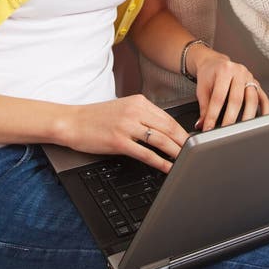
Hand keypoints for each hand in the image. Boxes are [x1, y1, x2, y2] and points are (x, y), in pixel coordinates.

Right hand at [60, 94, 188, 173]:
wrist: (72, 121)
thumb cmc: (96, 117)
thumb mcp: (123, 108)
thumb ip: (142, 115)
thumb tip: (163, 129)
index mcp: (138, 101)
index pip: (167, 117)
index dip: (181, 130)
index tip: (191, 140)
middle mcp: (135, 111)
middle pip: (168, 127)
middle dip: (183, 141)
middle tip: (195, 151)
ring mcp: (127, 126)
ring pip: (160, 139)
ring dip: (176, 151)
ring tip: (186, 159)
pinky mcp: (119, 141)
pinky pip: (145, 153)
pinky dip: (160, 161)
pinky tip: (167, 167)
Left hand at [188, 46, 268, 130]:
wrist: (216, 63)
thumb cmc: (209, 74)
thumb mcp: (202, 88)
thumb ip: (203, 107)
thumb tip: (202, 125)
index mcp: (224, 70)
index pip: (218, 97)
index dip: (213, 115)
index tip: (209, 128)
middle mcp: (239, 72)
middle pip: (237, 99)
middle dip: (230, 119)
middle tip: (224, 133)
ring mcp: (250, 77)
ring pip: (252, 100)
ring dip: (247, 117)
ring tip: (240, 131)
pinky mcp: (257, 84)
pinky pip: (264, 99)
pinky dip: (264, 111)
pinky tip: (260, 121)